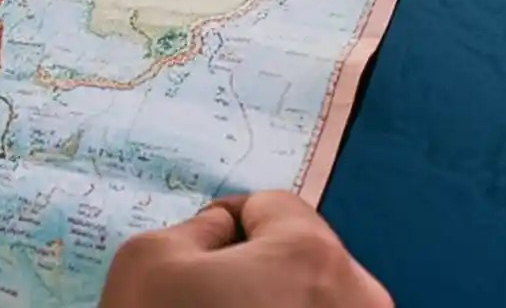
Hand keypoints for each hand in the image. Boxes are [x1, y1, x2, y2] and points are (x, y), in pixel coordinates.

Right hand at [100, 191, 391, 307]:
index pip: (272, 206)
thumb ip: (196, 227)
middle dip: (262, 272)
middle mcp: (357, 301)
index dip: (228, 223)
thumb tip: (224, 231)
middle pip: (306, 257)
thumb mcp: (147, 261)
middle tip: (210, 304)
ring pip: (319, 305)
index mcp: (310, 256)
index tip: (200, 256)